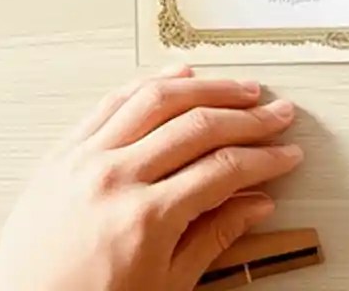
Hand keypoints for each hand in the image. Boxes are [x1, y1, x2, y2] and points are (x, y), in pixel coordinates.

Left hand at [0, 66, 302, 290]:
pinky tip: (178, 78)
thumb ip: (213, 238)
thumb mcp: (164, 285)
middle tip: (277, 114)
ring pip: (156, 100)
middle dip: (248, 118)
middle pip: (198, 127)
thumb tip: (256, 204)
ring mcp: (84, 161)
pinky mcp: (62, 154)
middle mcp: (114, 179)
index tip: (286, 154)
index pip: (223, 169)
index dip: (264, 159)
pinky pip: (110, 103)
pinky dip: (149, 85)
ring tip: (239, 89)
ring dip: (207, 89)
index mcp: (144, 218)